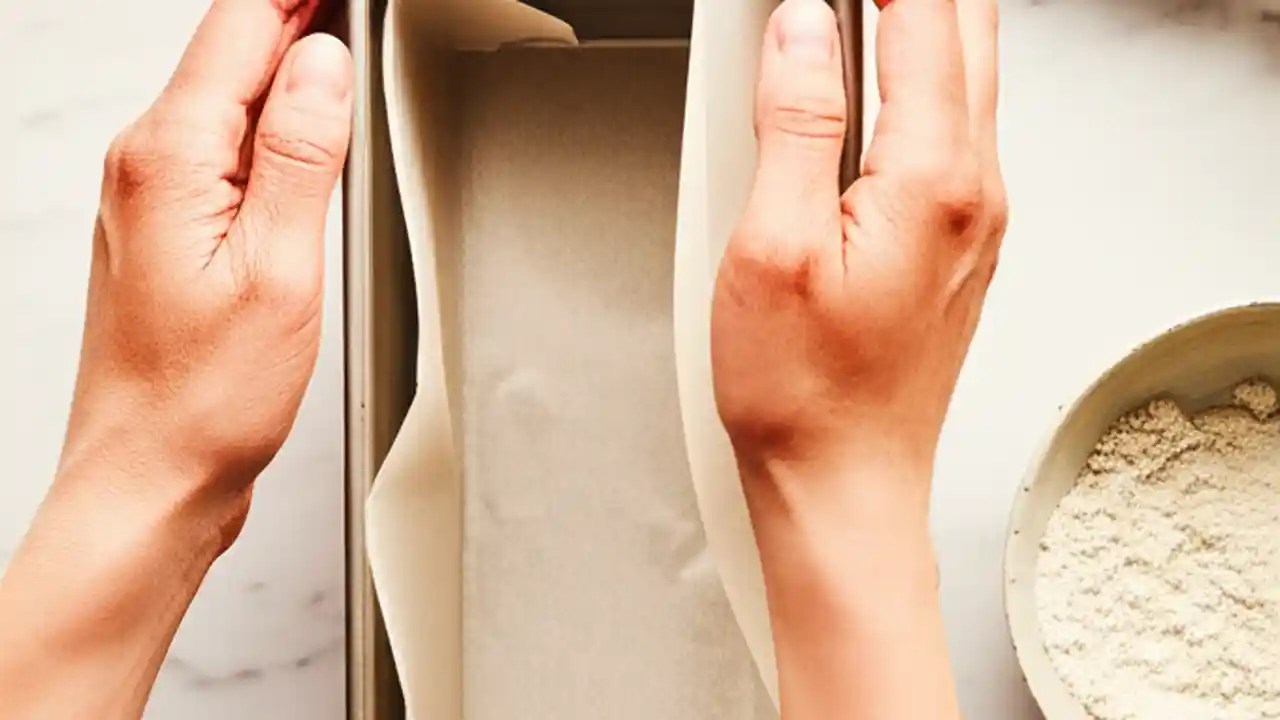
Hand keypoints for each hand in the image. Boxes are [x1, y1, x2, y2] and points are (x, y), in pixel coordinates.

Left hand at [0, 3, 351, 716]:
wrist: (150, 476)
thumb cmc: (204, 398)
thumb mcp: (279, 272)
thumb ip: (302, 155)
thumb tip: (323, 63)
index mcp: (170, 159)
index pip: (242, 25)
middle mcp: (146, 165)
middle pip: (231, 49)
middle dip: (301, 20)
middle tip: (363, 20)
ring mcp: (151, 196)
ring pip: (228, 97)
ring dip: (289, 72)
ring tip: (349, 57)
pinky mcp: (169, 229)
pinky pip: (223, 148)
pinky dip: (272, 129)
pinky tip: (309, 142)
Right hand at [714, 0, 1004, 486]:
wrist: (843, 481)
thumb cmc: (808, 394)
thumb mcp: (773, 247)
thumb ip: (794, 125)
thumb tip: (802, 31)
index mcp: (934, 181)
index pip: (923, 20)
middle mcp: (975, 192)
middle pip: (968, 34)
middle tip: (843, 2)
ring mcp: (975, 218)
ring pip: (964, 79)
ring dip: (915, 28)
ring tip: (843, 20)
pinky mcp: (955, 242)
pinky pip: (949, 132)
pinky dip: (914, 87)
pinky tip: (861, 96)